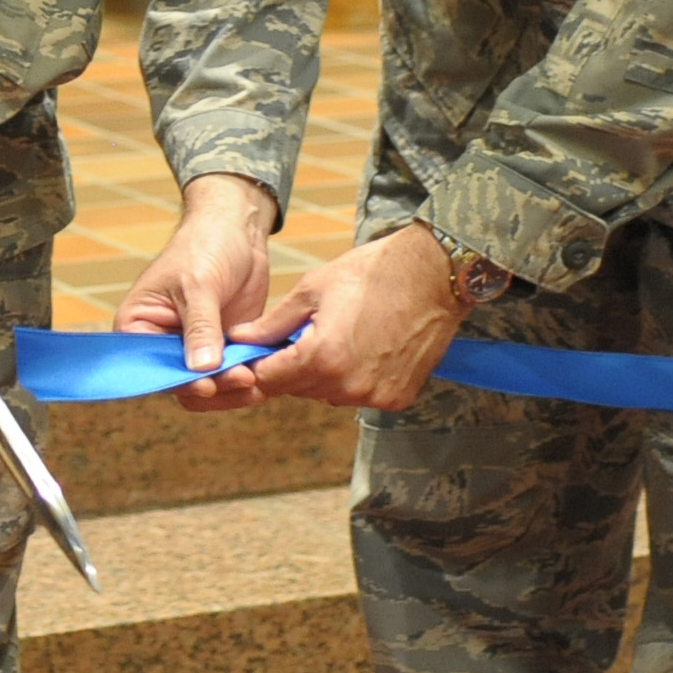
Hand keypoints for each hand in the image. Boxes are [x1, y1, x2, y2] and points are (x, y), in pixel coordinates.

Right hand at [114, 174, 276, 410]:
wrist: (237, 230)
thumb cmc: (204, 244)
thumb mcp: (198, 284)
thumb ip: (200, 327)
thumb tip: (202, 368)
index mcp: (138, 325)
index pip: (150, 366)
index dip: (176, 380)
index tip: (206, 385)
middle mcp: (161, 342)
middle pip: (180, 381)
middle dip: (212, 386)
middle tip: (243, 378)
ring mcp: (193, 347)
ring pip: (207, 384)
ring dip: (231, 387)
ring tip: (257, 378)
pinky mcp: (221, 348)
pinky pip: (229, 374)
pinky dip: (245, 377)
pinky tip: (264, 374)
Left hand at [235, 221, 469, 411]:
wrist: (432, 275)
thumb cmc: (371, 273)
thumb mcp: (313, 289)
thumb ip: (274, 323)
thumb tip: (240, 338)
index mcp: (322, 357)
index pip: (270, 380)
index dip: (258, 365)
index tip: (257, 353)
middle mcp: (348, 385)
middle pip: (297, 389)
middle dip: (290, 366)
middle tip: (298, 336)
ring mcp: (375, 395)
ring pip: (327, 394)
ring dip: (322, 374)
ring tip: (335, 336)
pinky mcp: (397, 398)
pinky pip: (360, 395)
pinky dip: (353, 378)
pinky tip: (362, 347)